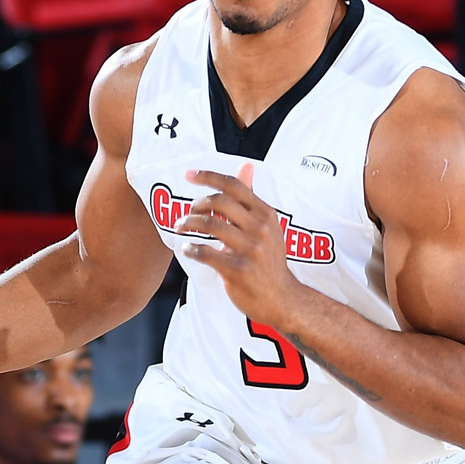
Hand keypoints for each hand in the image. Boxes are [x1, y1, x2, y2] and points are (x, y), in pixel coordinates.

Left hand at [176, 166, 311, 331]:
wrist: (283, 299)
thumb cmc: (270, 260)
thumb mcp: (267, 225)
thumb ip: (251, 198)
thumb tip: (246, 165)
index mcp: (266, 214)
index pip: (235, 186)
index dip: (209, 177)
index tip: (189, 175)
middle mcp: (260, 228)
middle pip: (220, 202)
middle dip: (197, 204)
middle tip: (188, 213)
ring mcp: (250, 250)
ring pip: (210, 225)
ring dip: (188, 224)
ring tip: (181, 228)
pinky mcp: (238, 270)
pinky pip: (206, 253)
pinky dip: (190, 249)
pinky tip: (186, 249)